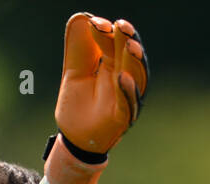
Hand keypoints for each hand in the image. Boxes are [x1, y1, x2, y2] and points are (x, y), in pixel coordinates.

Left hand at [45, 14, 148, 183]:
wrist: (73, 139)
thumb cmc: (78, 105)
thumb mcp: (73, 72)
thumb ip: (78, 49)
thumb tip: (82, 17)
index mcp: (113, 64)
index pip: (114, 42)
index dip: (106, 32)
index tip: (95, 24)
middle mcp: (124, 77)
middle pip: (129, 55)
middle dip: (127, 39)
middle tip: (121, 26)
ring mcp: (126, 97)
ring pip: (136, 76)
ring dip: (134, 61)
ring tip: (130, 46)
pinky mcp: (122, 117)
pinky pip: (128, 103)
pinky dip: (127, 90)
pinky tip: (122, 77)